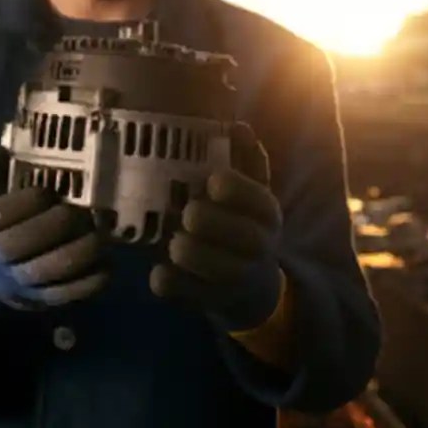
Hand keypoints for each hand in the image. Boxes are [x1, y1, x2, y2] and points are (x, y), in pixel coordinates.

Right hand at [0, 146, 108, 323]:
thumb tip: (3, 150)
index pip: (2, 213)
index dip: (29, 200)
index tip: (47, 192)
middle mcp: (0, 257)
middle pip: (27, 241)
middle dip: (58, 222)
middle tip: (79, 210)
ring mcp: (23, 283)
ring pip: (53, 268)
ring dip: (82, 248)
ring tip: (99, 233)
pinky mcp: (43, 301)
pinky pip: (72, 293)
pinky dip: (93, 278)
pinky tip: (106, 261)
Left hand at [150, 123, 282, 331]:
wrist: (250, 287)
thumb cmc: (241, 226)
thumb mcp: (249, 195)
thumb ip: (246, 162)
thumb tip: (238, 126)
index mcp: (267, 214)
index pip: (260, 200)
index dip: (237, 189)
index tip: (213, 182)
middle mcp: (260, 247)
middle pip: (245, 237)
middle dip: (210, 221)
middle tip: (187, 213)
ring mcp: (238, 279)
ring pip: (218, 269)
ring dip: (189, 251)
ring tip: (173, 241)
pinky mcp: (213, 301)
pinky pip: (187, 293)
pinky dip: (168, 280)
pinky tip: (159, 269)